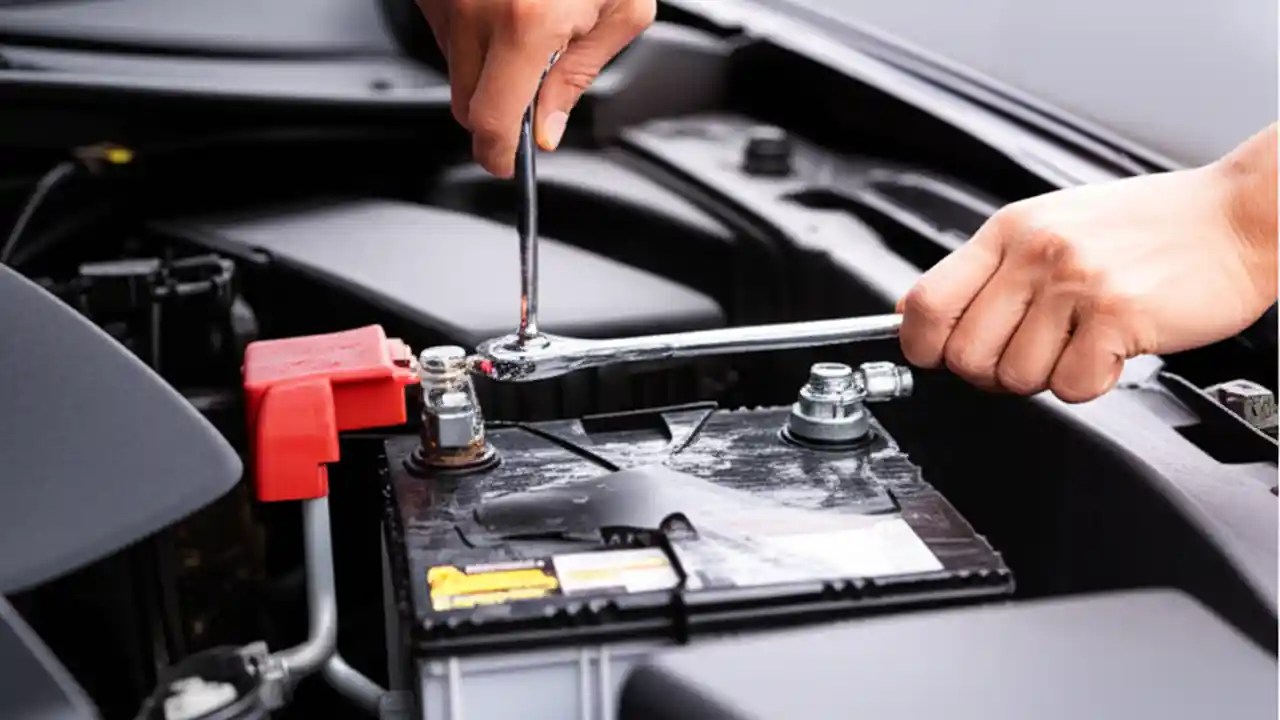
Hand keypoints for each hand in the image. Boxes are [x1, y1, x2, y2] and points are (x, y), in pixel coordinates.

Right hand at [417, 0, 655, 176]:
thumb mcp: (621, 10)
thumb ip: (579, 78)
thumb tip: (549, 128)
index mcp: (527, 25)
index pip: (491, 121)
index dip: (498, 154)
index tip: (508, 163)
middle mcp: (475, 11)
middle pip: (465, 104)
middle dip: (496, 112)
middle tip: (530, 92)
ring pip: (454, 68)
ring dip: (486, 67)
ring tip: (526, 24)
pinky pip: (446, 30)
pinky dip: (473, 31)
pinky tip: (506, 3)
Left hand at [897, 126, 1276, 402]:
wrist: (1240, 217)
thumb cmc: (1151, 226)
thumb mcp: (1052, 225)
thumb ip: (991, 268)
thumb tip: (922, 313)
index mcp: (1010, 231)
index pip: (926, 303)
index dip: (923, 345)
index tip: (935, 356)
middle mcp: (1036, 252)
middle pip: (965, 355)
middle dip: (993, 372)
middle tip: (1030, 356)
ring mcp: (1076, 283)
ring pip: (1017, 378)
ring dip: (1048, 376)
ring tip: (1080, 343)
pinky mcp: (1118, 315)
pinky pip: (1073, 386)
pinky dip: (1093, 381)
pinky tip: (1111, 349)